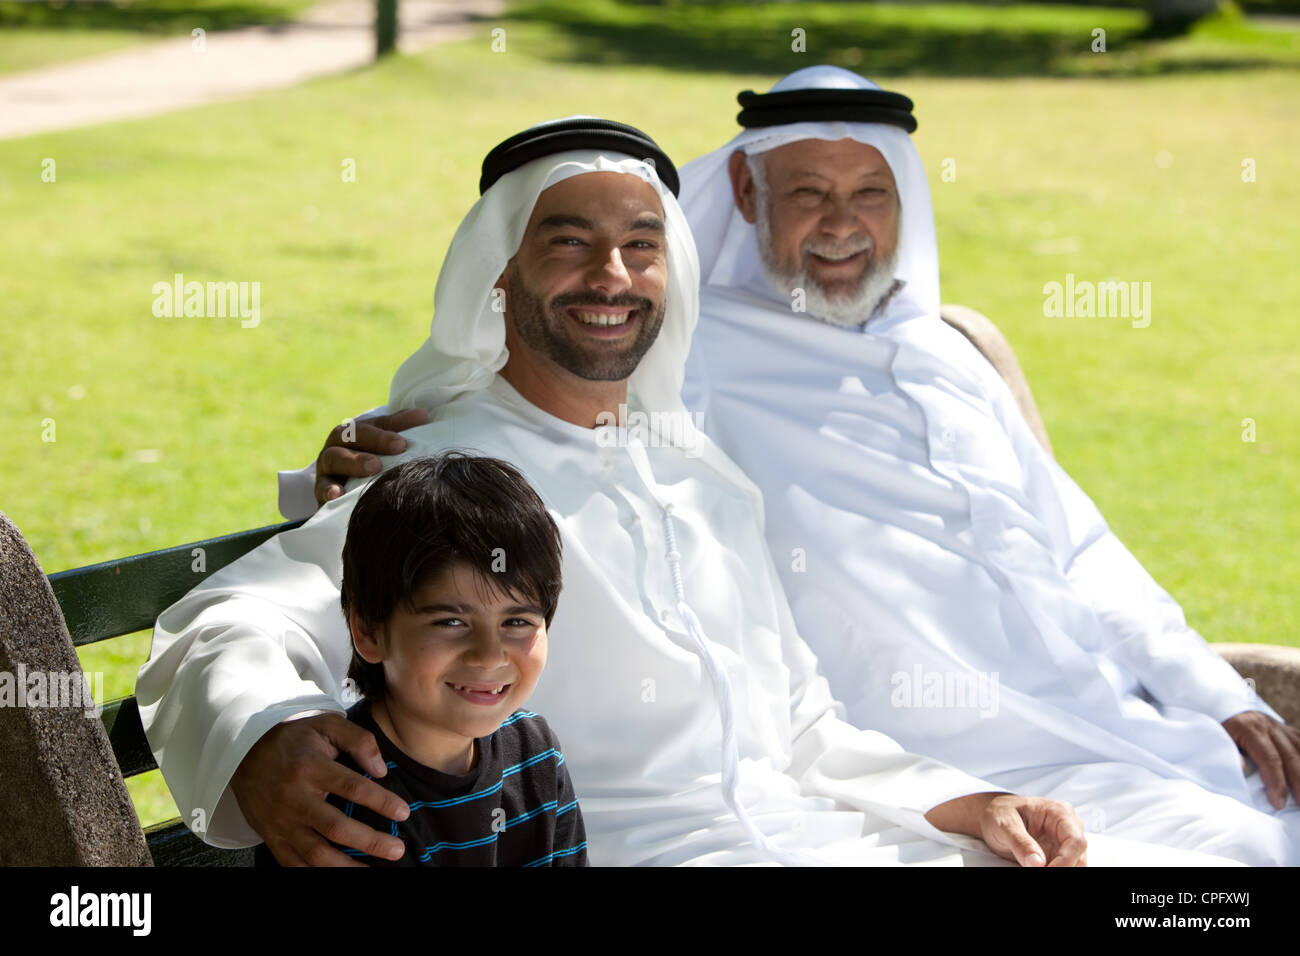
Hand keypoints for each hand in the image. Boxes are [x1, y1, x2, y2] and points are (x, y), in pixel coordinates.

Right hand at [230, 713, 410, 865]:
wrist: (244, 752)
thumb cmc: (294, 738)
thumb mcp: (327, 724)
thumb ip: (359, 741)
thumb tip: (381, 771)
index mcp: (310, 767)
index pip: (352, 788)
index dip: (380, 802)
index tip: (403, 813)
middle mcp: (294, 798)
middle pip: (336, 828)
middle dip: (370, 842)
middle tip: (397, 850)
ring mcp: (281, 822)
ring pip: (315, 853)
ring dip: (347, 867)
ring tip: (373, 871)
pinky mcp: (271, 837)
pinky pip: (293, 864)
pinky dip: (316, 874)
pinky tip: (340, 874)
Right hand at [314, 408, 429, 505]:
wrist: (340, 492)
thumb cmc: (370, 465)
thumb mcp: (384, 448)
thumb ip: (401, 430)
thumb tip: (423, 415)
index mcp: (357, 430)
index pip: (377, 423)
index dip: (395, 425)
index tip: (408, 437)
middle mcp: (339, 443)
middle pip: (353, 435)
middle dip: (377, 440)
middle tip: (398, 447)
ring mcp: (327, 465)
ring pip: (335, 457)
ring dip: (354, 461)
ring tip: (374, 467)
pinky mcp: (319, 487)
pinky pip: (320, 487)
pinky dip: (328, 489)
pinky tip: (338, 494)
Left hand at [926, 792, 1086, 866]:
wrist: (992, 815)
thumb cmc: (999, 813)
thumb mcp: (1004, 825)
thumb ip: (1020, 843)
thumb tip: (1037, 864)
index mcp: (1059, 812)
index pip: (1075, 840)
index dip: (1066, 860)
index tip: (1048, 870)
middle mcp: (1068, 827)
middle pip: (1079, 856)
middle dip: (1063, 868)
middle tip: (1038, 870)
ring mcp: (1064, 842)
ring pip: (1075, 865)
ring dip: (1060, 870)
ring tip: (1033, 867)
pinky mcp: (1058, 855)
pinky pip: (1064, 867)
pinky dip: (1055, 870)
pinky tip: (1040, 869)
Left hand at [1222, 711, 1299, 809]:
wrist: (1220, 706)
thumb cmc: (1217, 728)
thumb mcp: (1216, 738)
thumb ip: (1229, 753)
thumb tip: (1241, 769)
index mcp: (1249, 728)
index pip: (1269, 758)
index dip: (1276, 782)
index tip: (1278, 803)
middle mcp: (1268, 726)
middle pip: (1291, 757)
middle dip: (1298, 783)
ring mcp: (1279, 727)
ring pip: (1299, 750)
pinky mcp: (1285, 730)